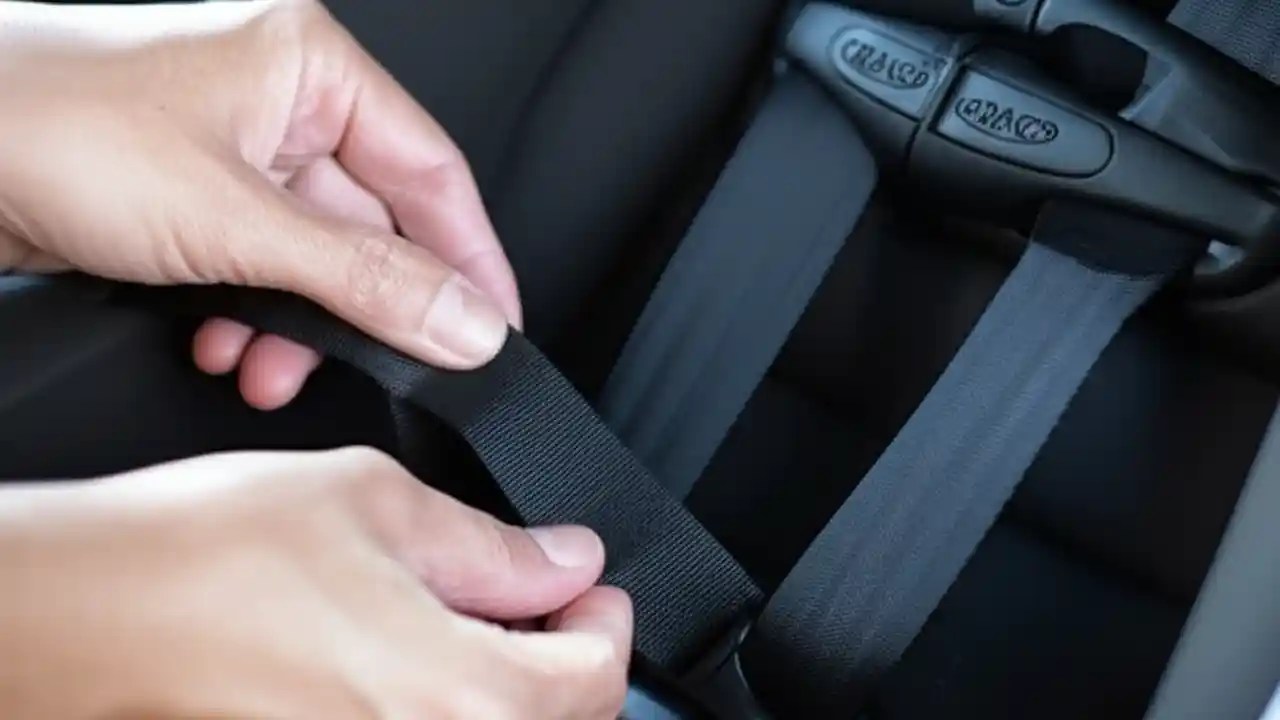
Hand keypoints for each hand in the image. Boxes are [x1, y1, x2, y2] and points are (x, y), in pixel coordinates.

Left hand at [0, 0, 521, 409]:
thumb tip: (463, 319)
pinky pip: (255, 263)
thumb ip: (363, 279)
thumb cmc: (41, 123)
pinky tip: (218, 339)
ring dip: (297, 325)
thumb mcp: (232, 219)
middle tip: (386, 366)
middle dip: (360, 309)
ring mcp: (227, 144)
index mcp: (305, 61)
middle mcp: (273, 96)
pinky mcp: (186, 190)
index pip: (430, 170)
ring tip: (266, 364)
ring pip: (311, 255)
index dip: (469, 257)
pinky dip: (246, 313)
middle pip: (369, 222)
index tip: (494, 327)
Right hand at [0, 447, 630, 718]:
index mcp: (454, 691)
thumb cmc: (211, 553)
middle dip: (568, 658)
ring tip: (484, 618)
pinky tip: (422, 653)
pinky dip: (454, 703)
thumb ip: (491, 547)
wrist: (89, 611)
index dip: (604, 619)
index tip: (587, 581)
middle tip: (544, 595)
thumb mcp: (375, 503)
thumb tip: (564, 560)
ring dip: (518, 685)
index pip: (595, 677)